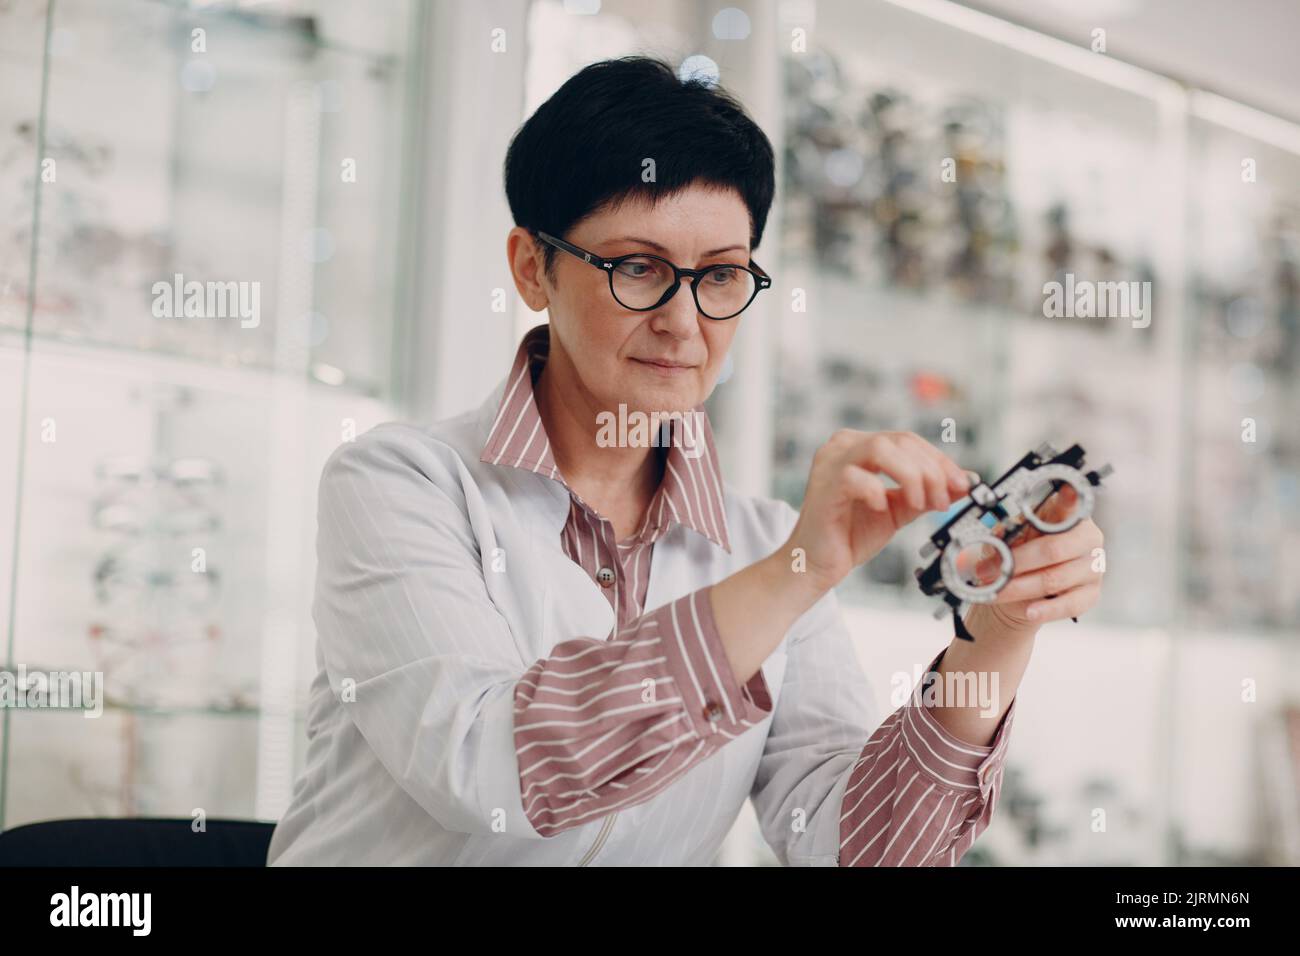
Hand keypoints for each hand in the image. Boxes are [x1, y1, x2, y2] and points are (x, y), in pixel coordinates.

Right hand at [781, 430, 973, 594]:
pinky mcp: (823, 485)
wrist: (818, 563)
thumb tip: (966, 482)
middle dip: (930, 471)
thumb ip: (928, 493)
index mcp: (861, 445)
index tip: (963, 484)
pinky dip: (877, 492)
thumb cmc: (851, 534)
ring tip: (918, 504)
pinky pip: (855, 477)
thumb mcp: (900, 509)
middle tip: (941, 502)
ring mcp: (831, 463)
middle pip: (900, 441)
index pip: (909, 441)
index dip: (940, 461)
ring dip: (910, 476)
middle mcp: (843, 446)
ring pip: (881, 449)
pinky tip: (881, 509)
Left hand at [963, 481, 1105, 635]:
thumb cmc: (1018, 556)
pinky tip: (1029, 610)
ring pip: (1055, 578)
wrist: (1020, 593)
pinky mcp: (1091, 594)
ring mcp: (1093, 567)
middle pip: (1053, 549)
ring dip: (1020, 587)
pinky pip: (1070, 604)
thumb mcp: (1008, 539)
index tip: (1065, 489)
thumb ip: (1005, 532)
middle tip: (987, 570)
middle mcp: (1087, 538)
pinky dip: (1045, 609)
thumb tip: (992, 533)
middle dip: (1016, 562)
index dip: (1070, 495)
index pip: (1071, 501)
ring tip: (996, 591)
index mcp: (1067, 515)